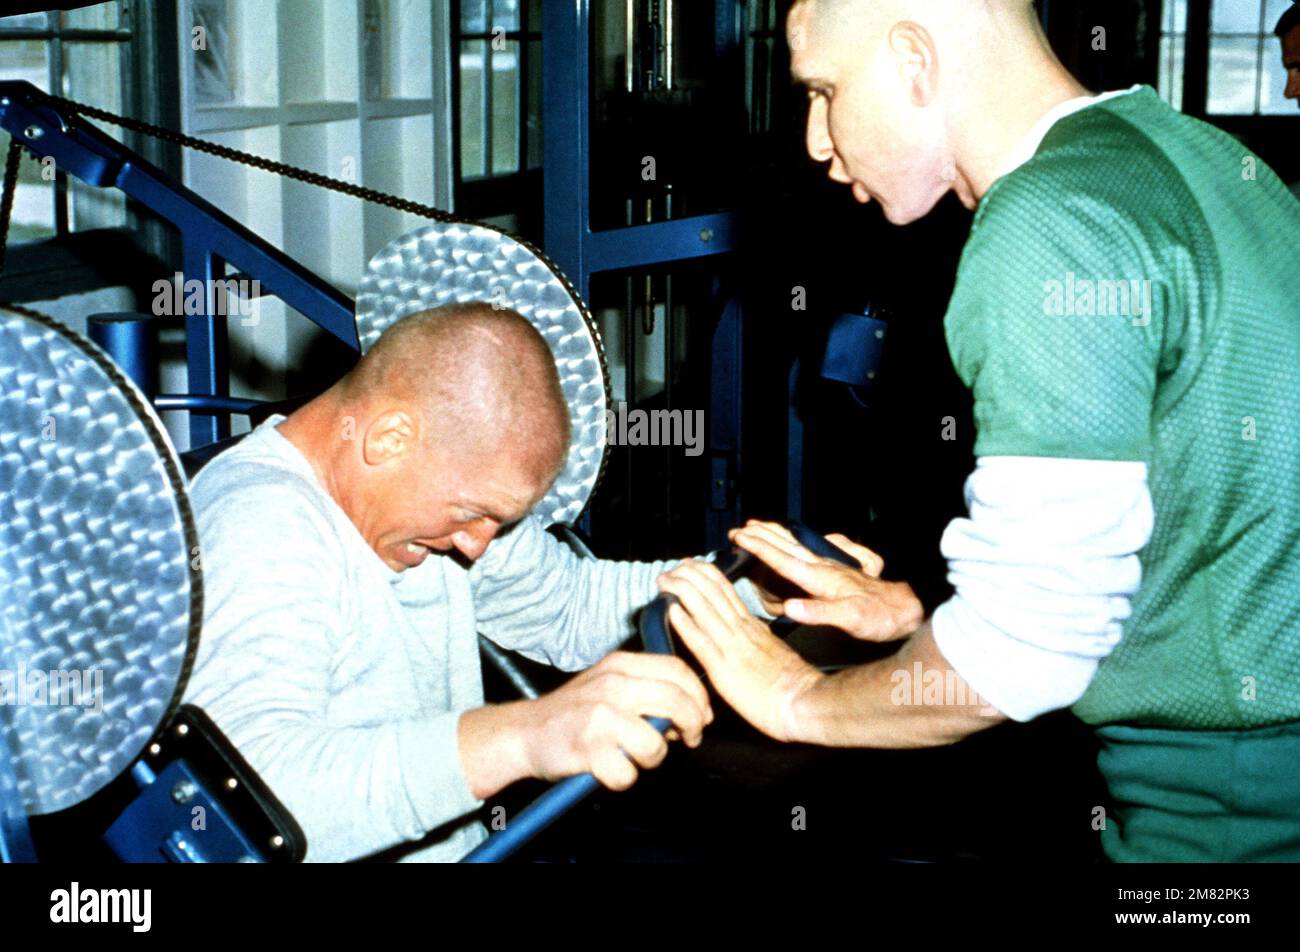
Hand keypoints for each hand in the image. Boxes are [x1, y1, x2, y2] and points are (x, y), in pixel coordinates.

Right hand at [521, 651, 712, 790]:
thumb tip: (692, 710)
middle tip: (690, 739)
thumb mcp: (609, 682)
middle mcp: (611, 685)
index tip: (703, 715)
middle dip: (693, 725)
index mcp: (620, 665)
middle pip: (676, 702)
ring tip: (637, 756)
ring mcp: (598, 717)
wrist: (524, 731)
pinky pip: (626, 773)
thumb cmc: (575, 711)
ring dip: (654, 758)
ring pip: (654, 743)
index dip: (699, 695)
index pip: (677, 670)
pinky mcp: (586, 749)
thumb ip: (647, 687)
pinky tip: (610, 769)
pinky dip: (624, 778)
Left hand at [657, 559, 823, 742]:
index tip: (688, 564)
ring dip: (681, 591)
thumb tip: (741, 630)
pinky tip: (671, 611)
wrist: (803, 702)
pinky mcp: (724, 669)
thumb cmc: (791, 682)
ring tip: (664, 581)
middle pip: (712, 591)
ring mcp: (732, 647)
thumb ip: (755, 636)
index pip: (725, 589)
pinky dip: (685, 623)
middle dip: (687, 575)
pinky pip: (701, 642)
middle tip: (669, 569)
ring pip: (705, 608)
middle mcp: (741, 629)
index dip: (704, 572)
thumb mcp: (773, 648)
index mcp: (752, 624)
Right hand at [730, 520, 922, 641]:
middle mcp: (824, 568)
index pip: (784, 559)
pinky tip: (789, 541)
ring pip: (796, 546)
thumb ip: (819, 612)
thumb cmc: (879, 617)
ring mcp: (831, 567)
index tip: (741, 537)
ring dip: (775, 536)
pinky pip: (807, 551)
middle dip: (762, 536)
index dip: (761, 548)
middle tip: (739, 528)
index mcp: (821, 578)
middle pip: (787, 547)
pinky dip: (792, 543)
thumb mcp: (850, 619)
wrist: (906, 609)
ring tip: (756, 527)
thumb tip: (789, 607)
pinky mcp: (838, 570)